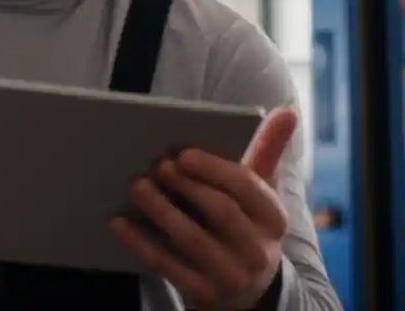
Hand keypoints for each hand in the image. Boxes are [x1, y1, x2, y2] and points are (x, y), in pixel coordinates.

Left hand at [111, 107, 297, 308]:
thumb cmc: (246, 225)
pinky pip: (167, 265)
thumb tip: (286, 111)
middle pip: (221, 212)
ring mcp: (231, 276)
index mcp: (273, 218)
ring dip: (161, 210)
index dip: (214, 170)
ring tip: (136, 184)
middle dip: (186, 186)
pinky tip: (119, 221)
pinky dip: (140, 242)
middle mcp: (258, 249)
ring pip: (192, 239)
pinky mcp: (203, 294)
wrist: (246, 291)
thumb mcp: (260, 193)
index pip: (248, 188)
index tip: (184, 153)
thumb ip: (267, 151)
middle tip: (156, 164)